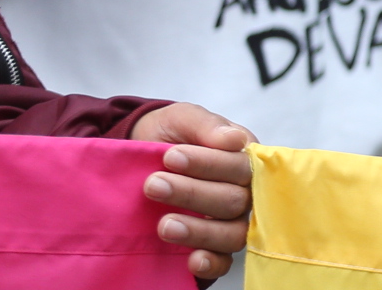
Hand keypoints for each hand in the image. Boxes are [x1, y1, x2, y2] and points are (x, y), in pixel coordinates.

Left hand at [132, 103, 253, 282]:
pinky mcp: (212, 248)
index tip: (170, 157)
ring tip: (163, 225)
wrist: (137, 152)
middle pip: (236, 201)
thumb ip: (207, 125)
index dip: (209, 164)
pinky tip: (192, 261)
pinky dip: (212, 263)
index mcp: (243, 158)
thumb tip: (235, 140)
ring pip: (232, 234)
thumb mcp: (181, 118)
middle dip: (192, 193)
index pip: (241, 166)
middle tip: (153, 185)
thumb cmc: (169, 134)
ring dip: (200, 230)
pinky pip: (224, 262)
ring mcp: (228, 222)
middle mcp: (244, 192)